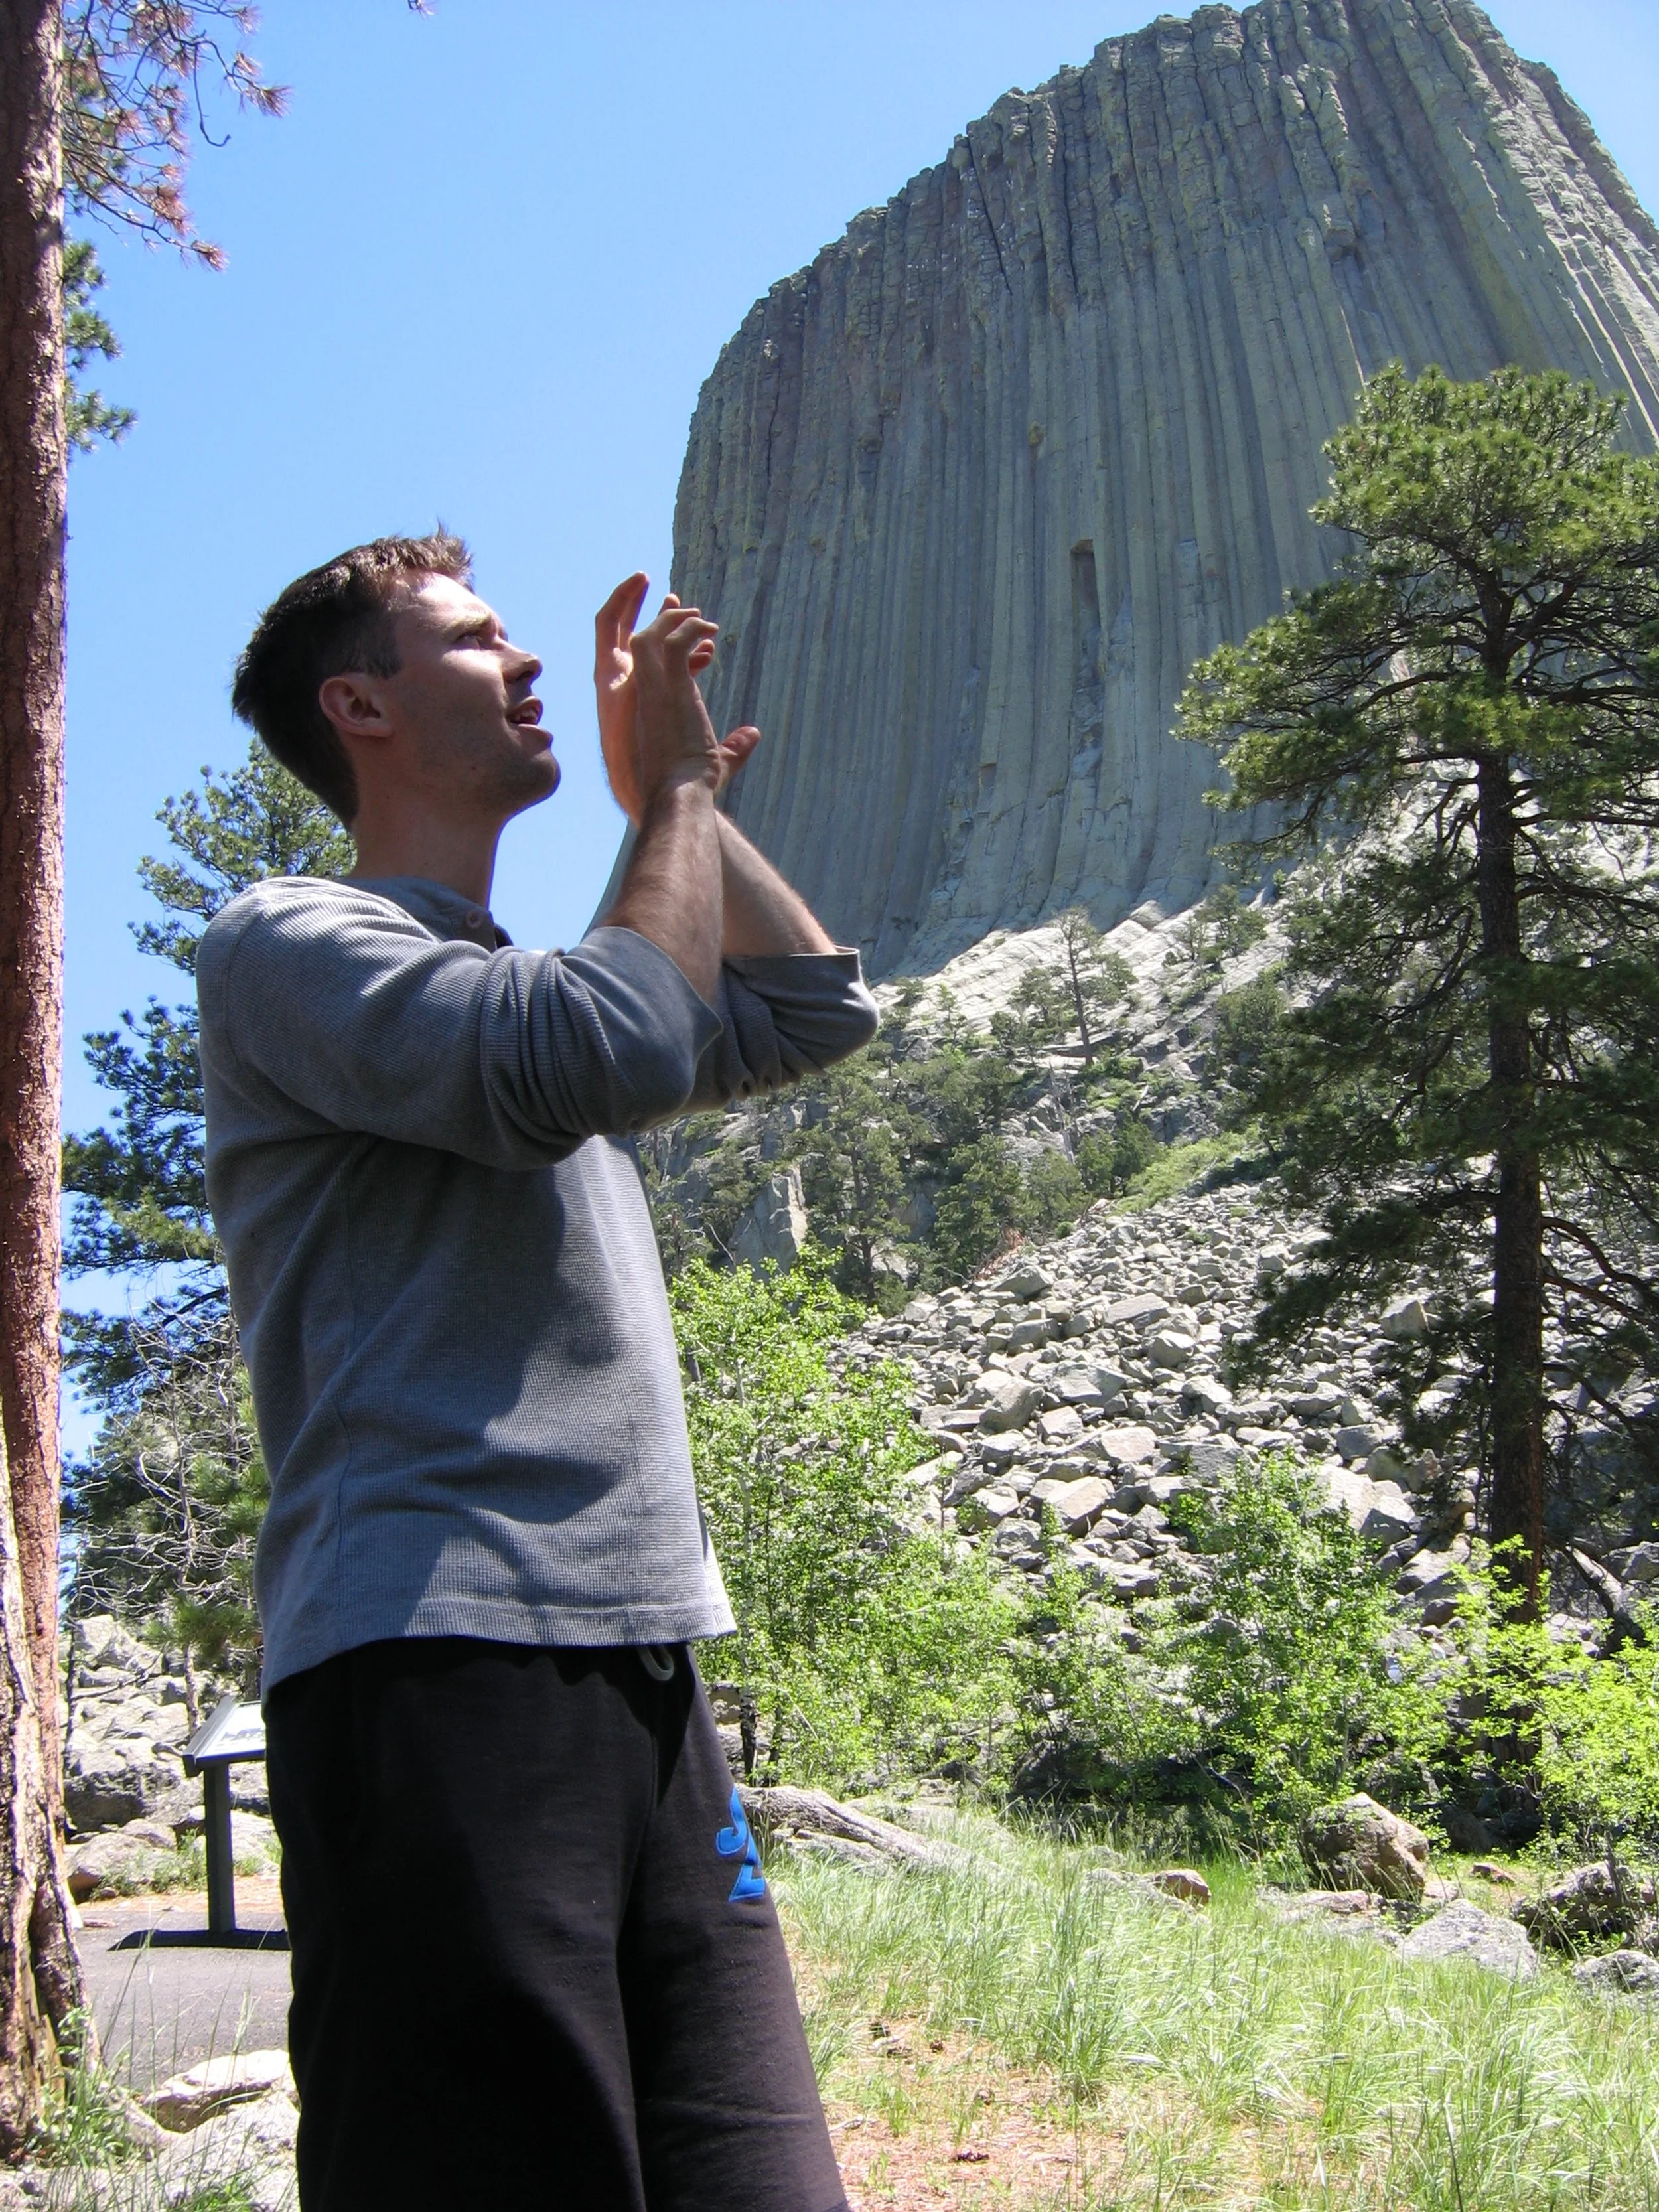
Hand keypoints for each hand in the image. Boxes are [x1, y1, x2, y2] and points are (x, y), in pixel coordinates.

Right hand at [594, 575, 761, 825]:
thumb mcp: (714, 762)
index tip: (694, 639)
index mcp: (644, 711)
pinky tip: (709, 630)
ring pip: (653, 635)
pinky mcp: (668, 685)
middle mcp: (641, 696)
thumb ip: (734, 746)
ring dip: (675, 619)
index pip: (645, 667)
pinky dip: (690, 628)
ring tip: (701, 617)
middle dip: (658, 620)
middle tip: (681, 606)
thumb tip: (753, 734)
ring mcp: (651, 688)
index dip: (664, 648)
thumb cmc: (693, 787)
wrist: (679, 794)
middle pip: (638, 642)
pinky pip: (675, 640)